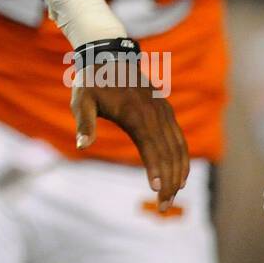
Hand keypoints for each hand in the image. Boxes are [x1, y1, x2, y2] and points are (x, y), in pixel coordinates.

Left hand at [70, 37, 189, 209]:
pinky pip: (179, 139)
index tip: (156, 192)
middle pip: (169, 154)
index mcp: (136, 113)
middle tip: (164, 208)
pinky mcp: (166, 111)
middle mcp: (155, 113)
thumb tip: (82, 146)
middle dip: (169, 183)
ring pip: (179, 148)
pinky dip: (182, 159)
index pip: (152, 148)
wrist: (107, 54)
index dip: (156, 171)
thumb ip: (84, 123)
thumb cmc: (91, 81)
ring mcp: (164, 111)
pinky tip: (179, 176)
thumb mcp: (81, 100)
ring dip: (178, 174)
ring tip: (171, 198)